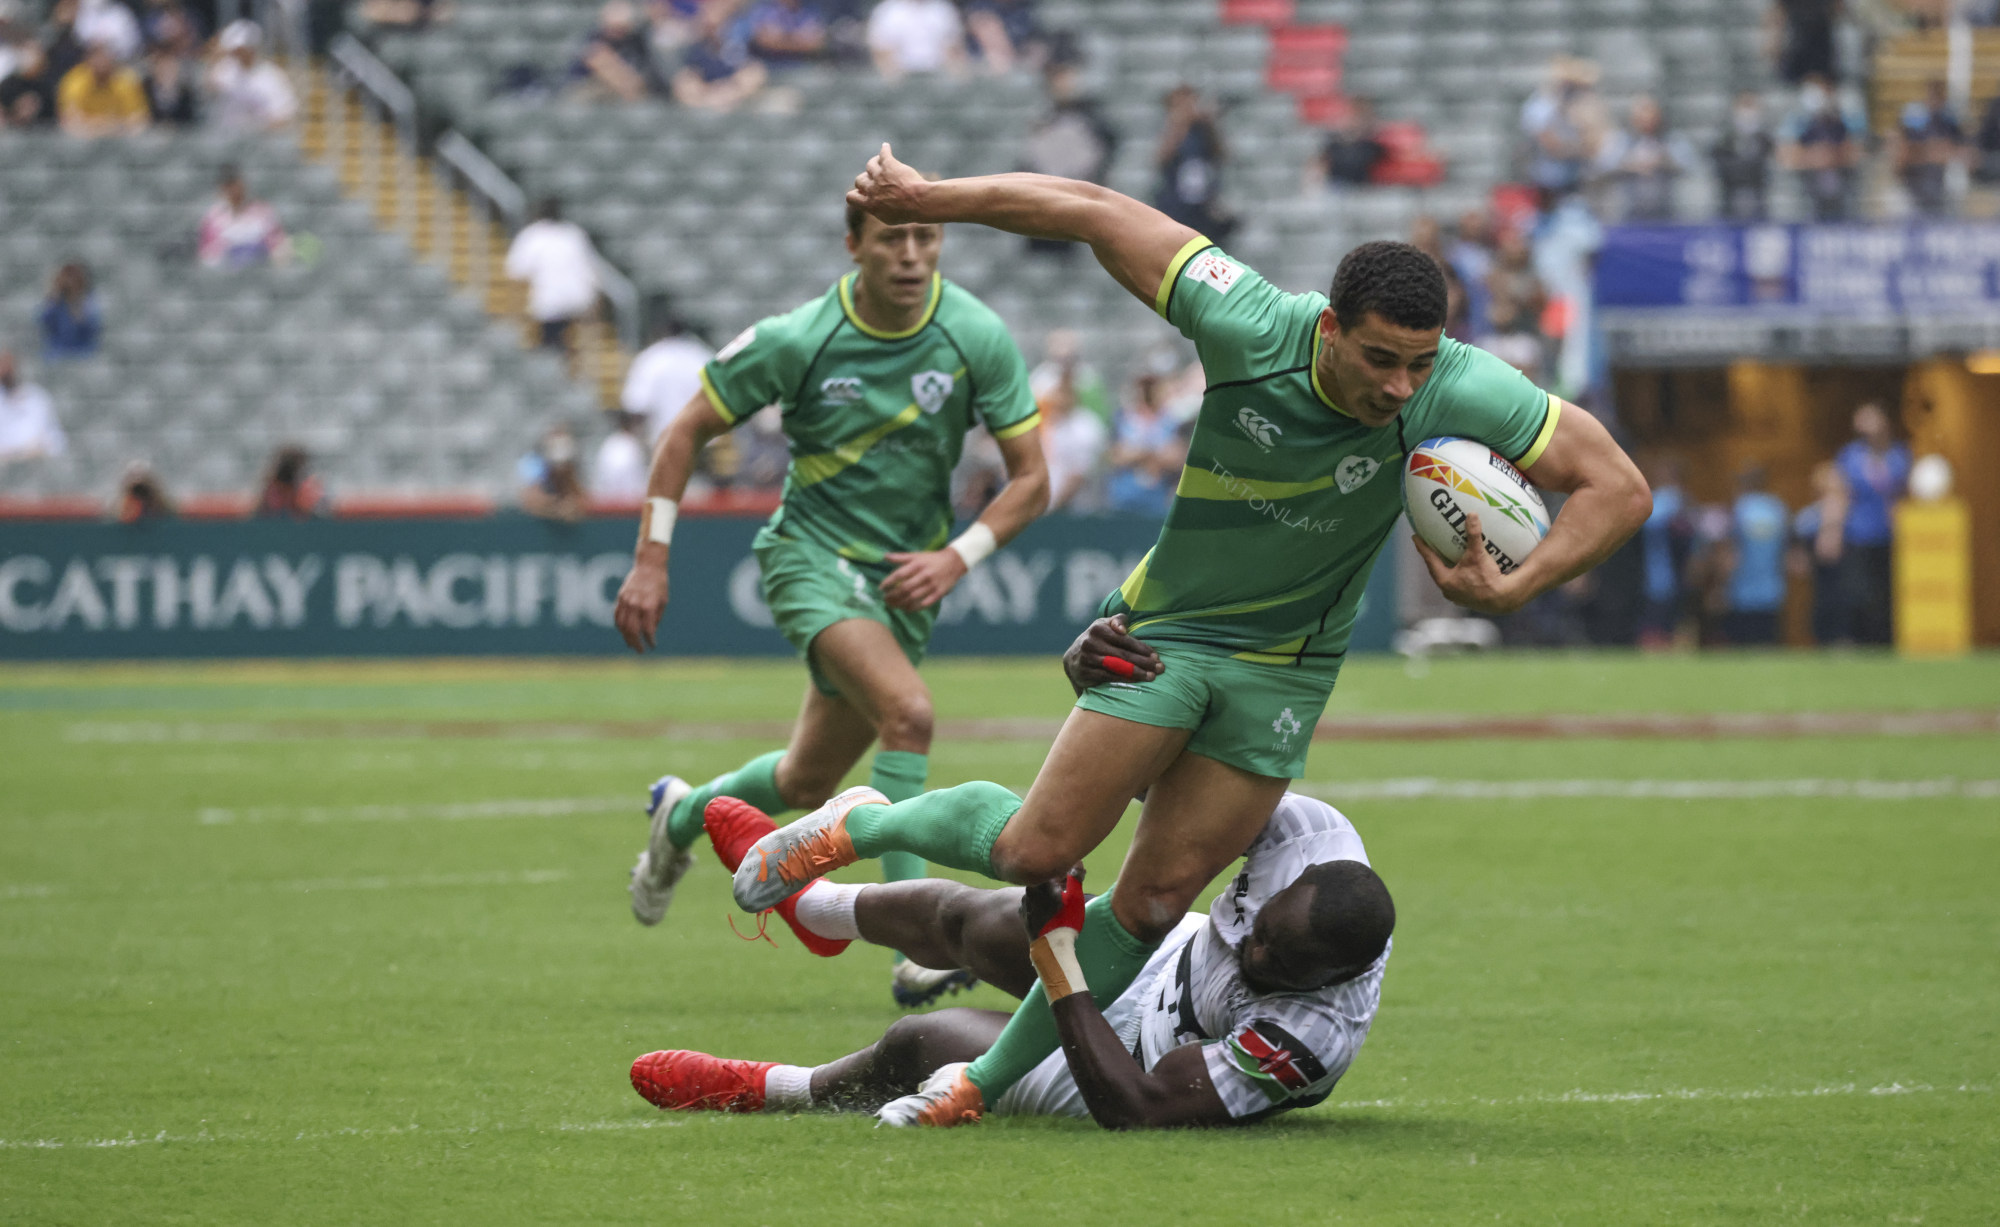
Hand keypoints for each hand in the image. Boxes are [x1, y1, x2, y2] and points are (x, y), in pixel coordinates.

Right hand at [612, 558, 668, 651]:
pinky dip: (619, 626)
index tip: (652, 645)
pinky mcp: (620, 597)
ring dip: (625, 637)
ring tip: (631, 644)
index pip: (648, 629)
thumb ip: (656, 617)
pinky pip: (616, 615)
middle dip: (636, 643)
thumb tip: (650, 632)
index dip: (650, 640)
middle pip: (632, 630)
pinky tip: (624, 632)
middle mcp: (636, 604)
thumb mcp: (663, 601)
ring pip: (621, 625)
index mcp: (649, 606)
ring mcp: (626, 600)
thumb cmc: (660, 584)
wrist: (649, 566)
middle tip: (640, 650)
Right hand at [846, 143, 929, 224]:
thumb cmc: (907, 212)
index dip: (856, 194)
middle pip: (859, 180)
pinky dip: (885, 150)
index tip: (864, 194)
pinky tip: (886, 147)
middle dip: (867, 181)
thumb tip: (871, 207)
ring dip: (875, 165)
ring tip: (882, 165)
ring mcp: (879, 175)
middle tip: (878, 182)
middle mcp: (871, 188)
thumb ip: (877, 210)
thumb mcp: (889, 218)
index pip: (850, 197)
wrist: (920, 202)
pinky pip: (883, 153)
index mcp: (869, 204)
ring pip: (870, 165)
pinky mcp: (889, 165)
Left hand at [879, 548, 965, 610]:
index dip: (888, 582)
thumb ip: (901, 557)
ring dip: (901, 603)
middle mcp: (924, 575)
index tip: (881, 588)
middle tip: (885, 600)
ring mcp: (932, 585)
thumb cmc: (932, 559)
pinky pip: (924, 604)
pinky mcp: (939, 594)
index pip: (900, 574)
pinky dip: (914, 608)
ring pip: (913, 597)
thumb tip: (885, 556)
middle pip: (905, 588)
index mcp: (918, 564)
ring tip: (893, 605)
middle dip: (893, 596)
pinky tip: (906, 609)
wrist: (954, 562)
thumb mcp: (917, 555)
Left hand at [1020, 868, 1085, 940]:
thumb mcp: (1075, 898)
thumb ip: (1075, 878)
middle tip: (1065, 894)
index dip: (1063, 877)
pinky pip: (1032, 904)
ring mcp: (1024, 903)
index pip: (1051, 872)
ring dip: (1046, 896)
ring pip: (1037, 893)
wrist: (1050, 947)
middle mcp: (1028, 890)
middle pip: (1043, 882)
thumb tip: (1077, 861)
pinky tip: (1048, 914)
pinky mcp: (1022, 915)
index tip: (1069, 884)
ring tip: (1058, 906)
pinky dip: (1039, 906)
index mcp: (1040, 883)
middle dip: (1054, 886)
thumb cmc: (1066, 920)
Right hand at [1062, 614, 1163, 692]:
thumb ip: (1118, 621)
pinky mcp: (1084, 672)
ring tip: (1151, 677)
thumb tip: (1123, 629)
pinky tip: (1136, 682)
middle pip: (1123, 654)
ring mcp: (1086, 658)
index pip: (1125, 640)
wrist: (1074, 657)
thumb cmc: (1098, 639)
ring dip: (1136, 673)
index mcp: (1098, 628)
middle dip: (1144, 662)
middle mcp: (1090, 642)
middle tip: (1159, 669)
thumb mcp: (1105, 625)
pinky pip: (1108, 677)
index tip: (1156, 656)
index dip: (1142, 649)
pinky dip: (1123, 680)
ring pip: (1117, 667)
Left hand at [1413, 513, 1530, 615]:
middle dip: (1434, 557)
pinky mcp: (1469, 598)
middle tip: (1430, 544)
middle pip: (1437, 569)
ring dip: (1447, 566)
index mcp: (1444, 580)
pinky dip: (1459, 573)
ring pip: (1448, 577)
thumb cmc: (1486, 579)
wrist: (1503, 599)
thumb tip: (1471, 515)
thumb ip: (1473, 535)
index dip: (1422, 547)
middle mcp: (1448, 590)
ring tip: (1446, 555)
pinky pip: (1459, 582)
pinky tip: (1464, 567)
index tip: (1415, 537)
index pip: (1429, 560)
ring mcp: (1458, 596)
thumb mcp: (1477, 555)